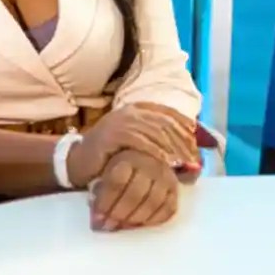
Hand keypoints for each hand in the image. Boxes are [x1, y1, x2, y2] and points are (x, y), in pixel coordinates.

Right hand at [67, 104, 198, 187]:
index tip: (196, 148)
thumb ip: (158, 144)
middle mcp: (130, 112)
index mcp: (136, 110)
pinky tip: (166, 164)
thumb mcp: (136, 147)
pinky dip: (156, 152)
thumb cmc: (109, 158)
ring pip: (156, 132)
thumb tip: (190, 154)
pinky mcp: (113, 133)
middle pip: (165, 124)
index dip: (185, 131)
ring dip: (172, 149)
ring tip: (183, 164)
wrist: (78, 161)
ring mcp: (121, 121)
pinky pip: (141, 141)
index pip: (168, 116)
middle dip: (182, 142)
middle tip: (194, 160)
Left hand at [88, 150, 179, 231]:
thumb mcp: (95, 164)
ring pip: (152, 203)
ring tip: (120, 226)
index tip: (96, 217)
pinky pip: (168, 209)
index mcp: (126, 155)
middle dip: (118, 214)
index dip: (105, 202)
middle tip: (107, 226)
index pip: (117, 182)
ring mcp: (165, 175)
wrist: (128, 154)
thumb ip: (95, 184)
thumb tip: (95, 212)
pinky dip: (152, 220)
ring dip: (134, 220)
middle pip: (134, 195)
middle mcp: (149, 162)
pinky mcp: (174, 188)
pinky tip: (138, 225)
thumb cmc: (106, 163)